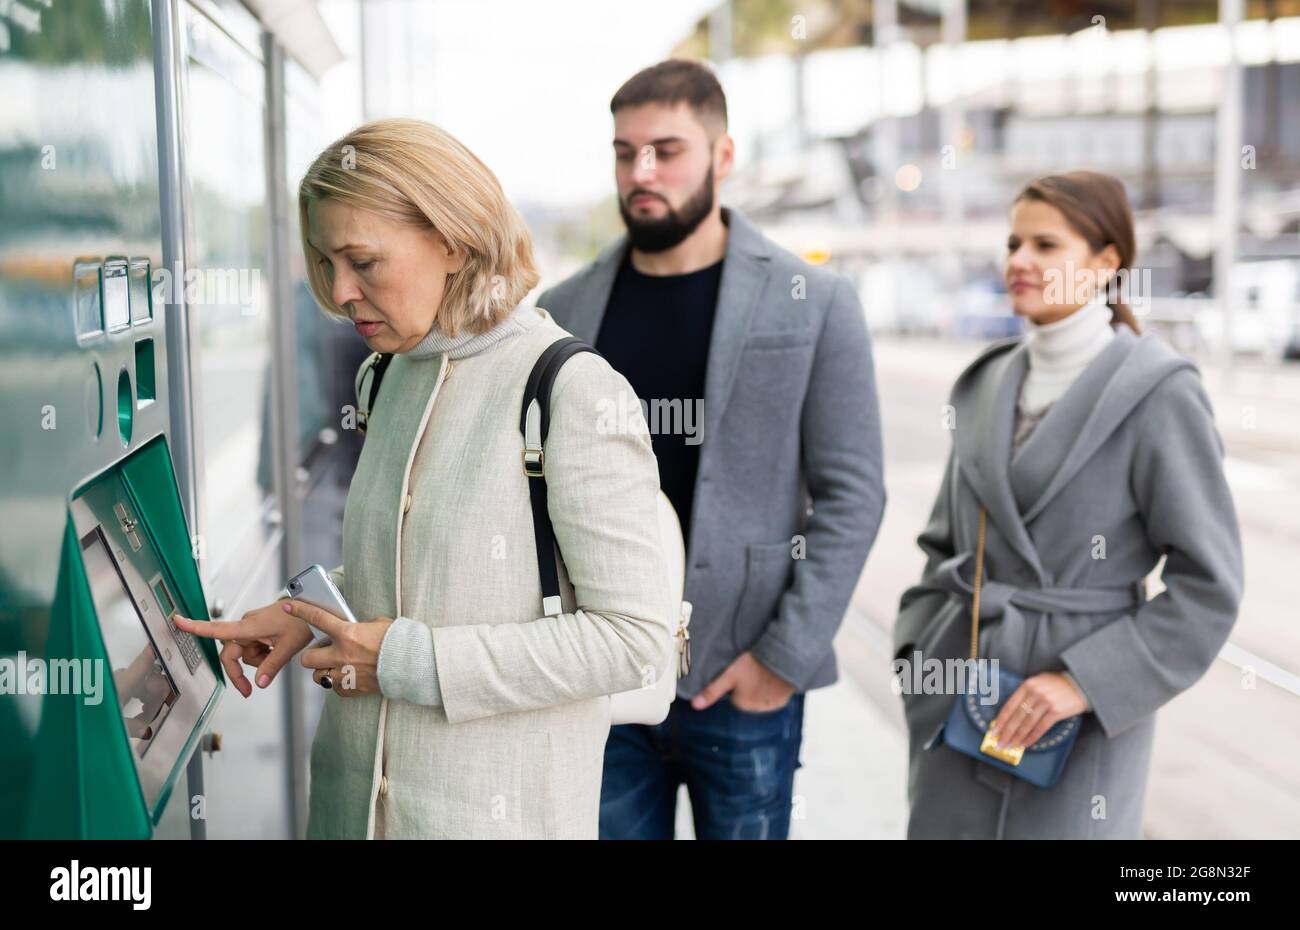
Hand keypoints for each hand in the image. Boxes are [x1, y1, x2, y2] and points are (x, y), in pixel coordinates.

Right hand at [173, 599, 313, 697]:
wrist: (315, 607)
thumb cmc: (302, 620)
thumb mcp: (289, 647)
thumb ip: (272, 666)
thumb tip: (258, 684)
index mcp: (249, 627)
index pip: (216, 629)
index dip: (195, 627)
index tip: (176, 620)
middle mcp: (246, 625)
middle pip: (231, 654)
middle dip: (240, 671)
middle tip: (249, 691)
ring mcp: (252, 626)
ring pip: (244, 653)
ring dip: (257, 660)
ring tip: (277, 651)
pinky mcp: (258, 628)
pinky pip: (253, 647)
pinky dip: (262, 653)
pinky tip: (276, 648)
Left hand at [286, 600, 393, 697]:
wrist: (412, 665)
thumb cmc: (397, 641)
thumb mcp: (377, 625)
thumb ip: (357, 627)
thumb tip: (348, 628)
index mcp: (348, 634)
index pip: (318, 618)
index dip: (300, 610)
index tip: (288, 605)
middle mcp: (342, 655)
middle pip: (308, 658)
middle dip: (314, 655)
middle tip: (325, 652)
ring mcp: (345, 674)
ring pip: (317, 676)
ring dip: (324, 670)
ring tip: (338, 666)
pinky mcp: (350, 689)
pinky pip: (334, 687)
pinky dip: (339, 682)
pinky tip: (350, 676)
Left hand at [691, 651, 794, 712]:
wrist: (783, 657)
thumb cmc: (754, 664)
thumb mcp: (729, 674)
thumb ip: (712, 691)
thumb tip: (695, 706)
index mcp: (742, 704)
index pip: (733, 696)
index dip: (735, 682)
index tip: (739, 670)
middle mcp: (758, 709)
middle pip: (747, 697)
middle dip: (748, 685)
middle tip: (751, 668)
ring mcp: (773, 705)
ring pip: (761, 696)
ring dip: (761, 686)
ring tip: (762, 669)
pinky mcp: (784, 698)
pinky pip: (775, 695)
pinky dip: (774, 687)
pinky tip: (773, 675)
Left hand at [989, 672, 1087, 750]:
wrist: (1081, 684)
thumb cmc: (1058, 685)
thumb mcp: (1039, 682)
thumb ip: (1027, 694)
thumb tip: (1012, 713)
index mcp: (1028, 685)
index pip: (1010, 705)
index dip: (1001, 720)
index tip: (994, 730)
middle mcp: (1035, 693)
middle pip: (1017, 716)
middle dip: (1007, 732)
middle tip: (1000, 742)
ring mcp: (1046, 702)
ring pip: (1027, 723)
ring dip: (1018, 737)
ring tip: (1011, 745)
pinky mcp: (1056, 711)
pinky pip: (1041, 727)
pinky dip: (1032, 737)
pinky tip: (1026, 744)